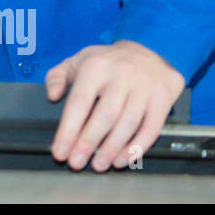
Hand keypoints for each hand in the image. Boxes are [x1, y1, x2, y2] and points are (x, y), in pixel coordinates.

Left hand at [45, 40, 184, 171]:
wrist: (150, 49)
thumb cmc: (108, 61)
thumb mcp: (78, 60)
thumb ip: (57, 76)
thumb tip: (52, 96)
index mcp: (96, 66)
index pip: (79, 102)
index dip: (68, 130)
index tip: (60, 151)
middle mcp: (121, 75)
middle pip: (104, 116)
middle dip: (88, 144)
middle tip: (76, 163)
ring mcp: (144, 87)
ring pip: (127, 124)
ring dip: (111, 149)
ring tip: (98, 165)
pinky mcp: (162, 98)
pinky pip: (150, 128)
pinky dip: (136, 147)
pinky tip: (122, 159)